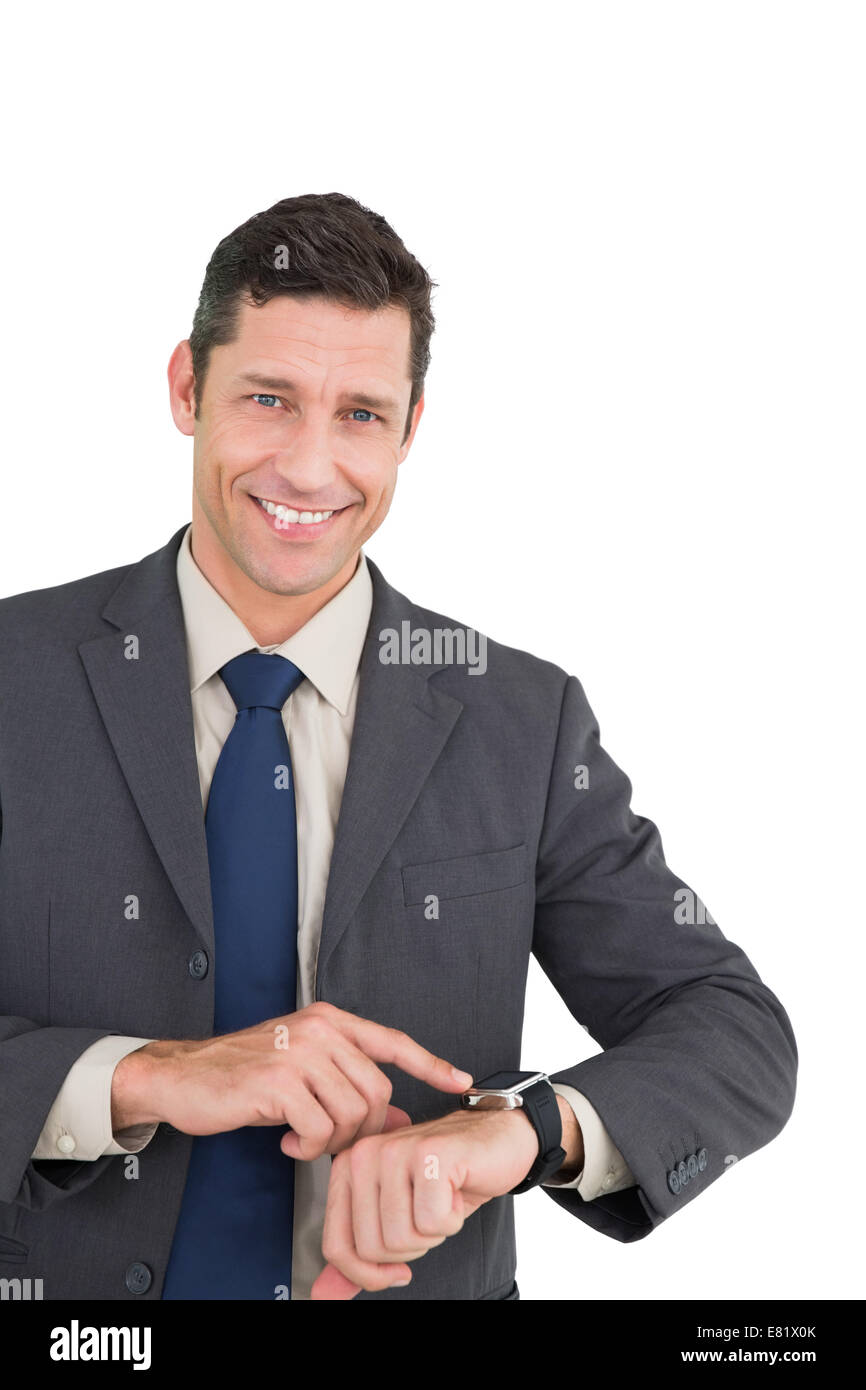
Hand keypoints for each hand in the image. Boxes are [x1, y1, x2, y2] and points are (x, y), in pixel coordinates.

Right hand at [110, 1002, 472, 1159]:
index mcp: (329, 1020)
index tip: (459, 1080)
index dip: (430, 1063)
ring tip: (302, 1138)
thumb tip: (396, 1118)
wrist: (182, 1076)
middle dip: (361, 1129)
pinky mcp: (279, 1081)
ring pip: (352, 1114)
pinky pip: (319, 1130)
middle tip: (329, 1140)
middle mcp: (319, 1029)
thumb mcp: (301, 1070)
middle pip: (376, 1093)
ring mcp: (300, 1052)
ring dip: (331, 1141)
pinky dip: (307, 1147)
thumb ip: (345, 1084)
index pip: (393, 1041)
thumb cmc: (241, 1075)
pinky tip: (286, 1141)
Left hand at [310, 1105, 540, 1298]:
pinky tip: (456, 1190)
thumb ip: (361, 1257)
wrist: (497, 1140)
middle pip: (372, 1249)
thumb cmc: (446, 1180)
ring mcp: (396, 1150)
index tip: (396, 1267)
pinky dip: (452, 1219)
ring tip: (441, 1199)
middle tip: (427, 1214)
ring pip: (402, 1238)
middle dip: (409, 1248)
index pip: (336, 1247)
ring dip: (433, 1233)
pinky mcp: (431, 1153)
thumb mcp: (397, 1221)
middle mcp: (365, 1153)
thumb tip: (322, 1296)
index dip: (368, 1273)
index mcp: (347, 1168)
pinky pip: (433, 1223)